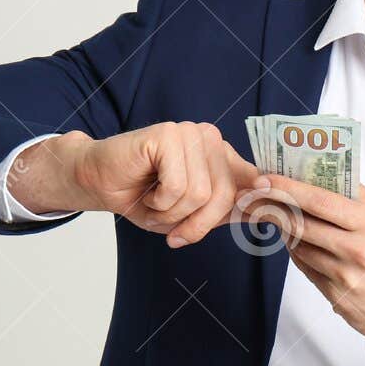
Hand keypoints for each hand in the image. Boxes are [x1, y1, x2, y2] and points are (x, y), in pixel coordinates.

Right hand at [8, 123, 258, 245]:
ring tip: (156, 205)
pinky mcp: (168, 134)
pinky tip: (148, 192)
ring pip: (200, 194)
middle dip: (198, 224)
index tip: (260, 218)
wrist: (99, 183)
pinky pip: (177, 185)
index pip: (251, 183)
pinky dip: (160, 201)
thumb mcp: (192, 211)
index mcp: (221, 154)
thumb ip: (226, 208)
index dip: (253, 205)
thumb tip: (266, 203)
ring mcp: (190, 133)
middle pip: (226, 195)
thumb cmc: (144, 197)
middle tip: (174, 232)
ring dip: (172, 214)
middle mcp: (210, 138)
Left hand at [247, 174, 364, 365]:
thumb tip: (338, 176)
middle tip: (258, 196)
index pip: (321, 202)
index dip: (288, 188)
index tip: (267, 179)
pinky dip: (301, 255)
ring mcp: (345, 279)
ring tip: (283, 218)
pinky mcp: (337, 300)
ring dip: (287, 232)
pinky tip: (303, 245)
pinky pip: (308, 271)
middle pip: (302, 224)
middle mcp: (357, 253)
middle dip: (275, 207)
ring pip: (300, 248)